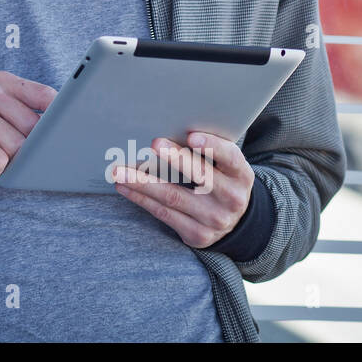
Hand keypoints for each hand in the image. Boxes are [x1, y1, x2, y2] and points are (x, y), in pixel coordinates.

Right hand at [0, 72, 55, 178]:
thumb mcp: (2, 113)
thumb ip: (29, 113)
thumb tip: (62, 130)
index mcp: (3, 81)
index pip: (45, 95)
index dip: (58, 117)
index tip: (63, 131)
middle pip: (33, 128)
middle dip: (27, 147)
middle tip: (10, 150)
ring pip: (17, 147)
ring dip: (7, 160)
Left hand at [111, 131, 253, 249]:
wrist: (235, 224)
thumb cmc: (222, 181)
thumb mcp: (226, 167)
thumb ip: (209, 151)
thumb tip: (170, 126)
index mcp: (241, 175)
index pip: (231, 158)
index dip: (213, 146)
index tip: (192, 136)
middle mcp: (231, 199)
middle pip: (201, 177)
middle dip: (176, 159)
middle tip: (152, 143)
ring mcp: (214, 220)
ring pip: (174, 197)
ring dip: (143, 182)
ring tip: (120, 170)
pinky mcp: (197, 235)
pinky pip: (164, 214)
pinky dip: (141, 198)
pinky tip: (124, 187)